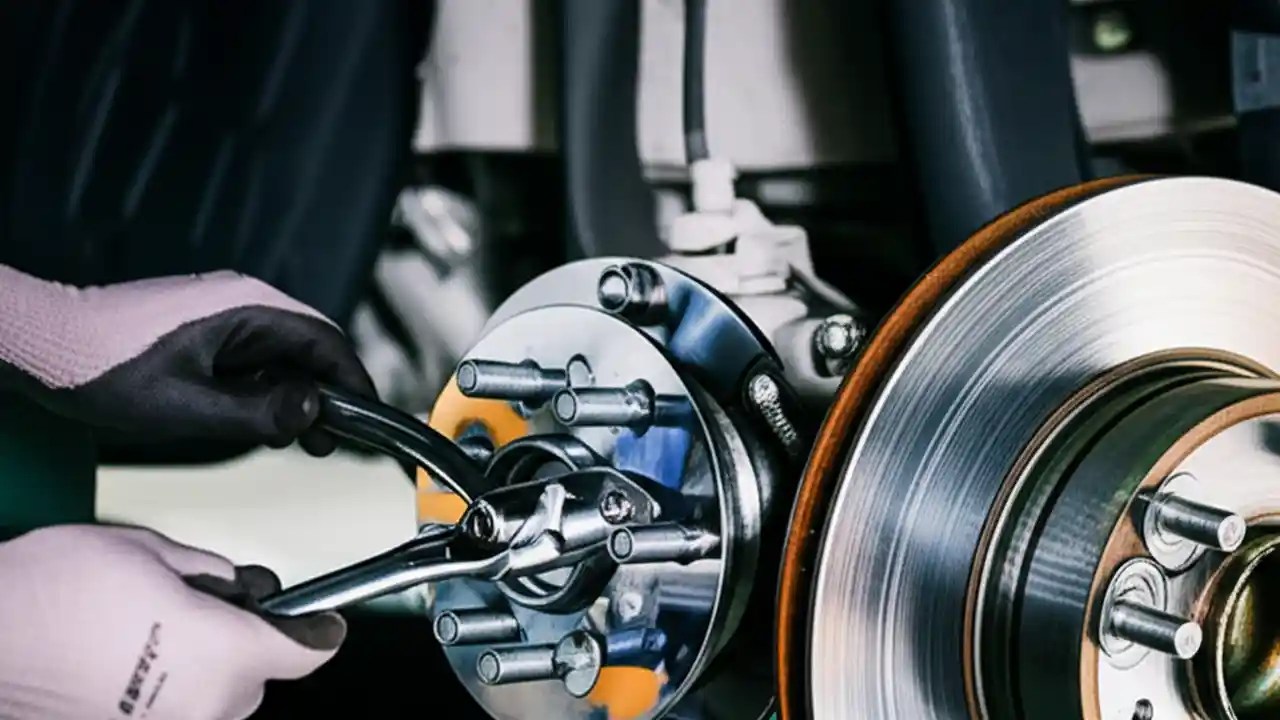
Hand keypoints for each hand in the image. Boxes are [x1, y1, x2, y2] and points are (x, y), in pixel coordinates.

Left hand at [0, 267, 375, 454]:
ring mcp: (223, 312)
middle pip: (311, 347)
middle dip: (327, 395)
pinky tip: (258, 420)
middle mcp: (242, 302)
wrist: (39, 344)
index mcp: (247, 308)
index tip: (367, 422)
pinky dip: (267, 388)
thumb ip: (257, 413)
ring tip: (295, 439)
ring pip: (283, 354)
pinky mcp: (206, 326)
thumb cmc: (99, 367)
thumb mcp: (185, 407)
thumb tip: (315, 414)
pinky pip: (255, 356)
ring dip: (295, 395)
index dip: (354, 384)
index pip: (327, 342)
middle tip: (328, 444)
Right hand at [0, 524, 343, 719]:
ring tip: (154, 635)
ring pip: (214, 703)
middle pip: (256, 681)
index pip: (303, 654)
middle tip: (204, 610)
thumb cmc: (52, 593)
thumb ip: (207, 569)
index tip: (324, 626)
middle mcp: (204, 706)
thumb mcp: (148, 552)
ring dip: (202, 673)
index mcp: (224, 652)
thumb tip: (229, 582)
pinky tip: (129, 664)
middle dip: (240, 644)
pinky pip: (171, 716)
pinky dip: (165, 694)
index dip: (318, 634)